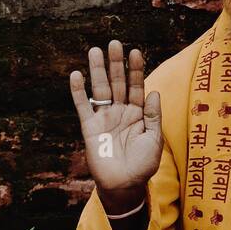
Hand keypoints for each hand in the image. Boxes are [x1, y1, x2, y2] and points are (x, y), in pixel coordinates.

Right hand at [69, 41, 161, 204]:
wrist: (124, 186)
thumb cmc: (143, 165)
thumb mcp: (154, 140)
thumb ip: (153, 116)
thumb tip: (153, 91)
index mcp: (138, 113)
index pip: (137, 86)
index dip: (136, 70)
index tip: (135, 52)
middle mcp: (120, 112)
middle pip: (118, 82)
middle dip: (116, 64)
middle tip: (114, 43)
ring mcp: (104, 118)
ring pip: (100, 89)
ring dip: (97, 70)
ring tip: (95, 50)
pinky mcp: (90, 128)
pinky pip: (83, 106)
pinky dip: (78, 92)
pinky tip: (76, 75)